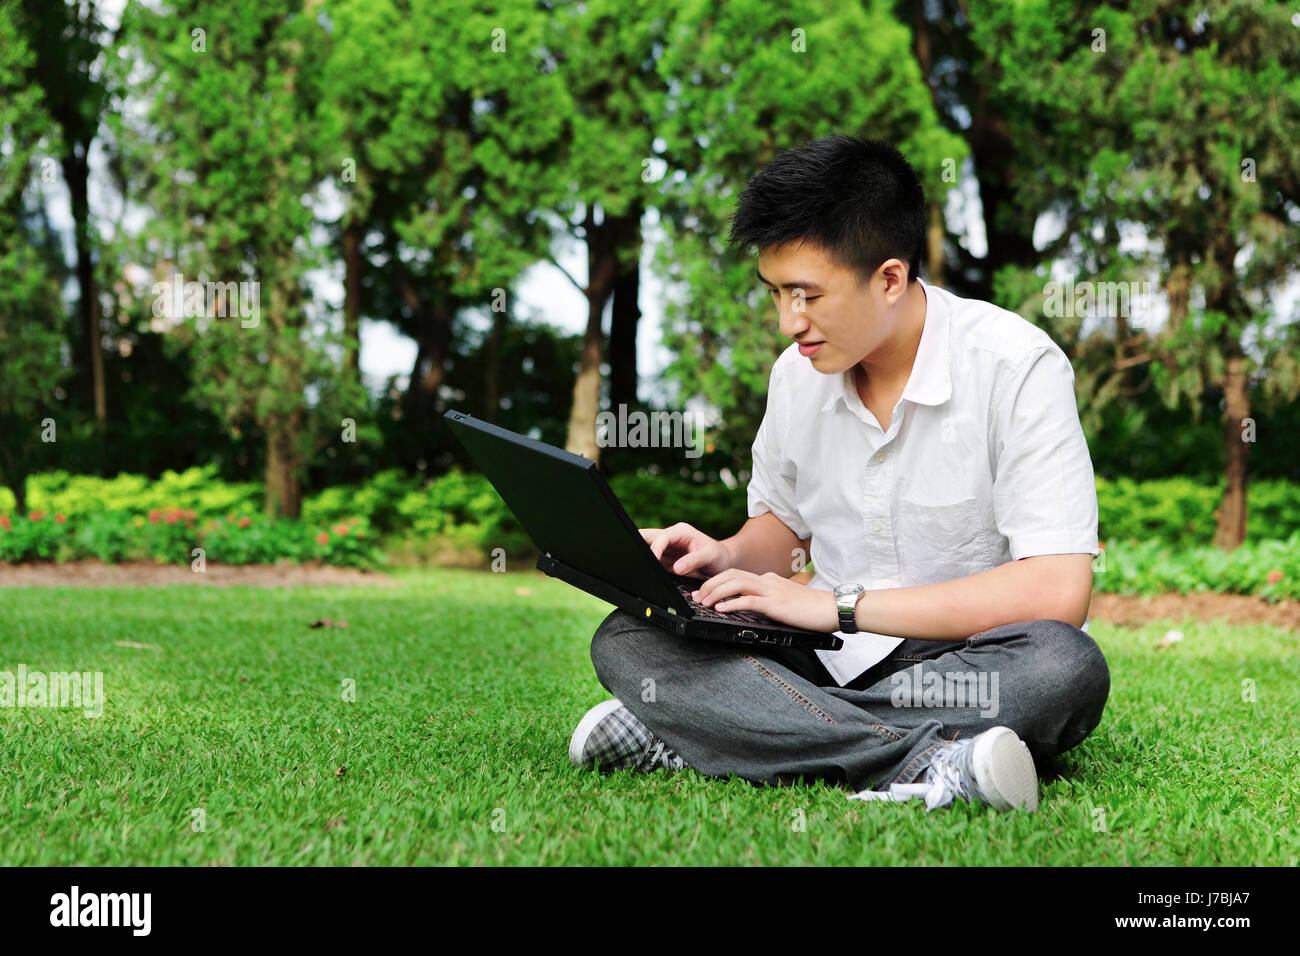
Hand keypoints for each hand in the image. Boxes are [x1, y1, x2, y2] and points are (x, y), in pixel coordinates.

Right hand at [639, 522, 733, 579]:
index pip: (662, 537)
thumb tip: (677, 567)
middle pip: (648, 537)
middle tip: (626, 552)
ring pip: (645, 547)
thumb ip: (694, 560)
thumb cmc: (718, 556)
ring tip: (630, 562)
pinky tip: (640, 570)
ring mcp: (665, 548)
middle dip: (637, 542)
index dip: (655, 548)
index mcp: (681, 531)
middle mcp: (671, 537)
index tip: (652, 560)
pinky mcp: (663, 559)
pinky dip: (644, 564)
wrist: (721, 562)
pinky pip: (650, 560)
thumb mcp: (710, 556)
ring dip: (639, 554)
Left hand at [692, 569, 839, 632]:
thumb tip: (753, 606)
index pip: (737, 574)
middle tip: (696, 595)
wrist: (833, 608)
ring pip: (735, 583)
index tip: (704, 591)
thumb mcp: (786, 600)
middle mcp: (767, 580)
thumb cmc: (812, 609)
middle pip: (731, 574)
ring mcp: (771, 590)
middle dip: (710, 584)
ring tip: (703, 601)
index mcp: (769, 579)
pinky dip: (731, 603)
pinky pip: (748, 600)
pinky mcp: (775, 603)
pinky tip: (720, 609)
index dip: (717, 581)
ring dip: (715, 591)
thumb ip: (770, 599)